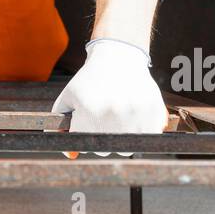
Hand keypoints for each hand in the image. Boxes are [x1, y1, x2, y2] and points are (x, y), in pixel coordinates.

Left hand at [51, 38, 168, 156]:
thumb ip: (60, 125)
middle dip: (101, 136)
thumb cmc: (91, 78)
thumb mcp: (69, 96)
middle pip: (104, 149)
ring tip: (118, 113)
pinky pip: (146, 139)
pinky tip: (134, 115)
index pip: (83, 142)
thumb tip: (70, 155)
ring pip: (125, 149)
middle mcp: (113, 117)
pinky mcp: (153, 116)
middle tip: (104, 113)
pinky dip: (141, 132)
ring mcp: (135, 117)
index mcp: (90, 113)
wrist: (119, 58)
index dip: (84, 131)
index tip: (88, 118)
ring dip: (121, 137)